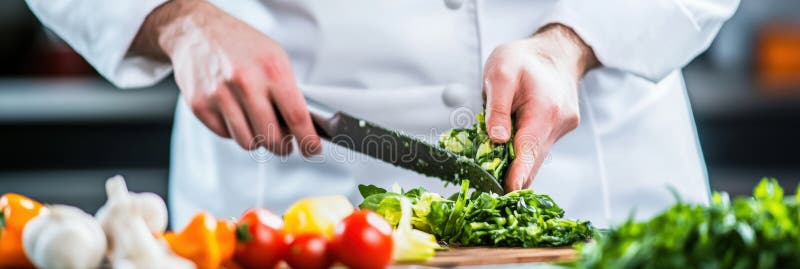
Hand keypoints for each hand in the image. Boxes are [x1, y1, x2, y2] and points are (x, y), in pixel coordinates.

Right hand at [131, 0, 320, 154]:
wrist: (197, 31)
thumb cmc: (242, 45)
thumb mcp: (274, 57)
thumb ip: (288, 91)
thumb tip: (302, 127)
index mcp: (271, 69)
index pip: (296, 117)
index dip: (308, 140)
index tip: (312, 149)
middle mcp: (246, 82)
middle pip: (272, 137)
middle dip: (283, 146)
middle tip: (285, 143)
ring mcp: (220, 95)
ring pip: (248, 142)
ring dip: (258, 140)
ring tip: (259, 126)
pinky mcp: (200, 106)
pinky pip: (226, 135)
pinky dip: (235, 131)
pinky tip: (236, 113)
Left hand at [483, 24, 598, 191]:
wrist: (554, 51)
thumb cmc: (522, 59)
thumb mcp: (499, 72)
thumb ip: (497, 107)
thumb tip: (496, 140)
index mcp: (545, 110)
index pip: (529, 152)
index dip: (515, 176)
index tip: (504, 195)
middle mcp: (559, 123)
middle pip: (533, 161)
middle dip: (510, 173)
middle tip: (485, 182)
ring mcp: (563, 129)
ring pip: (535, 157)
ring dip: (515, 161)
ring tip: (492, 159)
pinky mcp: (560, 131)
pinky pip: (538, 148)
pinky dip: (522, 151)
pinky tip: (508, 144)